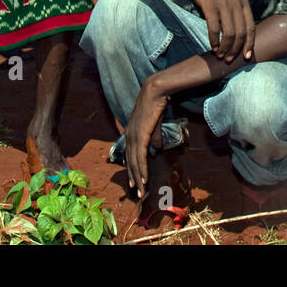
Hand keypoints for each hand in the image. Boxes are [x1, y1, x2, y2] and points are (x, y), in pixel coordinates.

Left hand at [125, 80, 169, 199]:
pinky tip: (144, 179)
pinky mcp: (140, 137)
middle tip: (136, 192)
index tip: (134, 181)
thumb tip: (157, 150)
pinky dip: (142, 170)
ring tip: (141, 190)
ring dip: (138, 178)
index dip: (132, 169)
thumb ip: (154, 138)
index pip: (130, 155)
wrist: (154, 93)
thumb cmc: (155, 106)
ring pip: (134, 163)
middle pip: (130, 162)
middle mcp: (129, 137)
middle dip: (133, 178)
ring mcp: (133, 137)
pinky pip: (140, 158)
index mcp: (130, 134)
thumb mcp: (154, 125)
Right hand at [180, 0, 254, 62]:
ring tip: (220, 55)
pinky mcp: (210, 5)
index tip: (246, 57)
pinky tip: (212, 47)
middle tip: (229, 59)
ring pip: (229, 34)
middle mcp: (237, 2)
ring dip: (225, 48)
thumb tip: (237, 35)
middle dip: (236, 50)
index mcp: (244, 1)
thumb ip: (235, 12)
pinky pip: (214, 29)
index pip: (251, 27)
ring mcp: (224, 3)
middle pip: (241, 33)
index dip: (249, 44)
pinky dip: (214, 41)